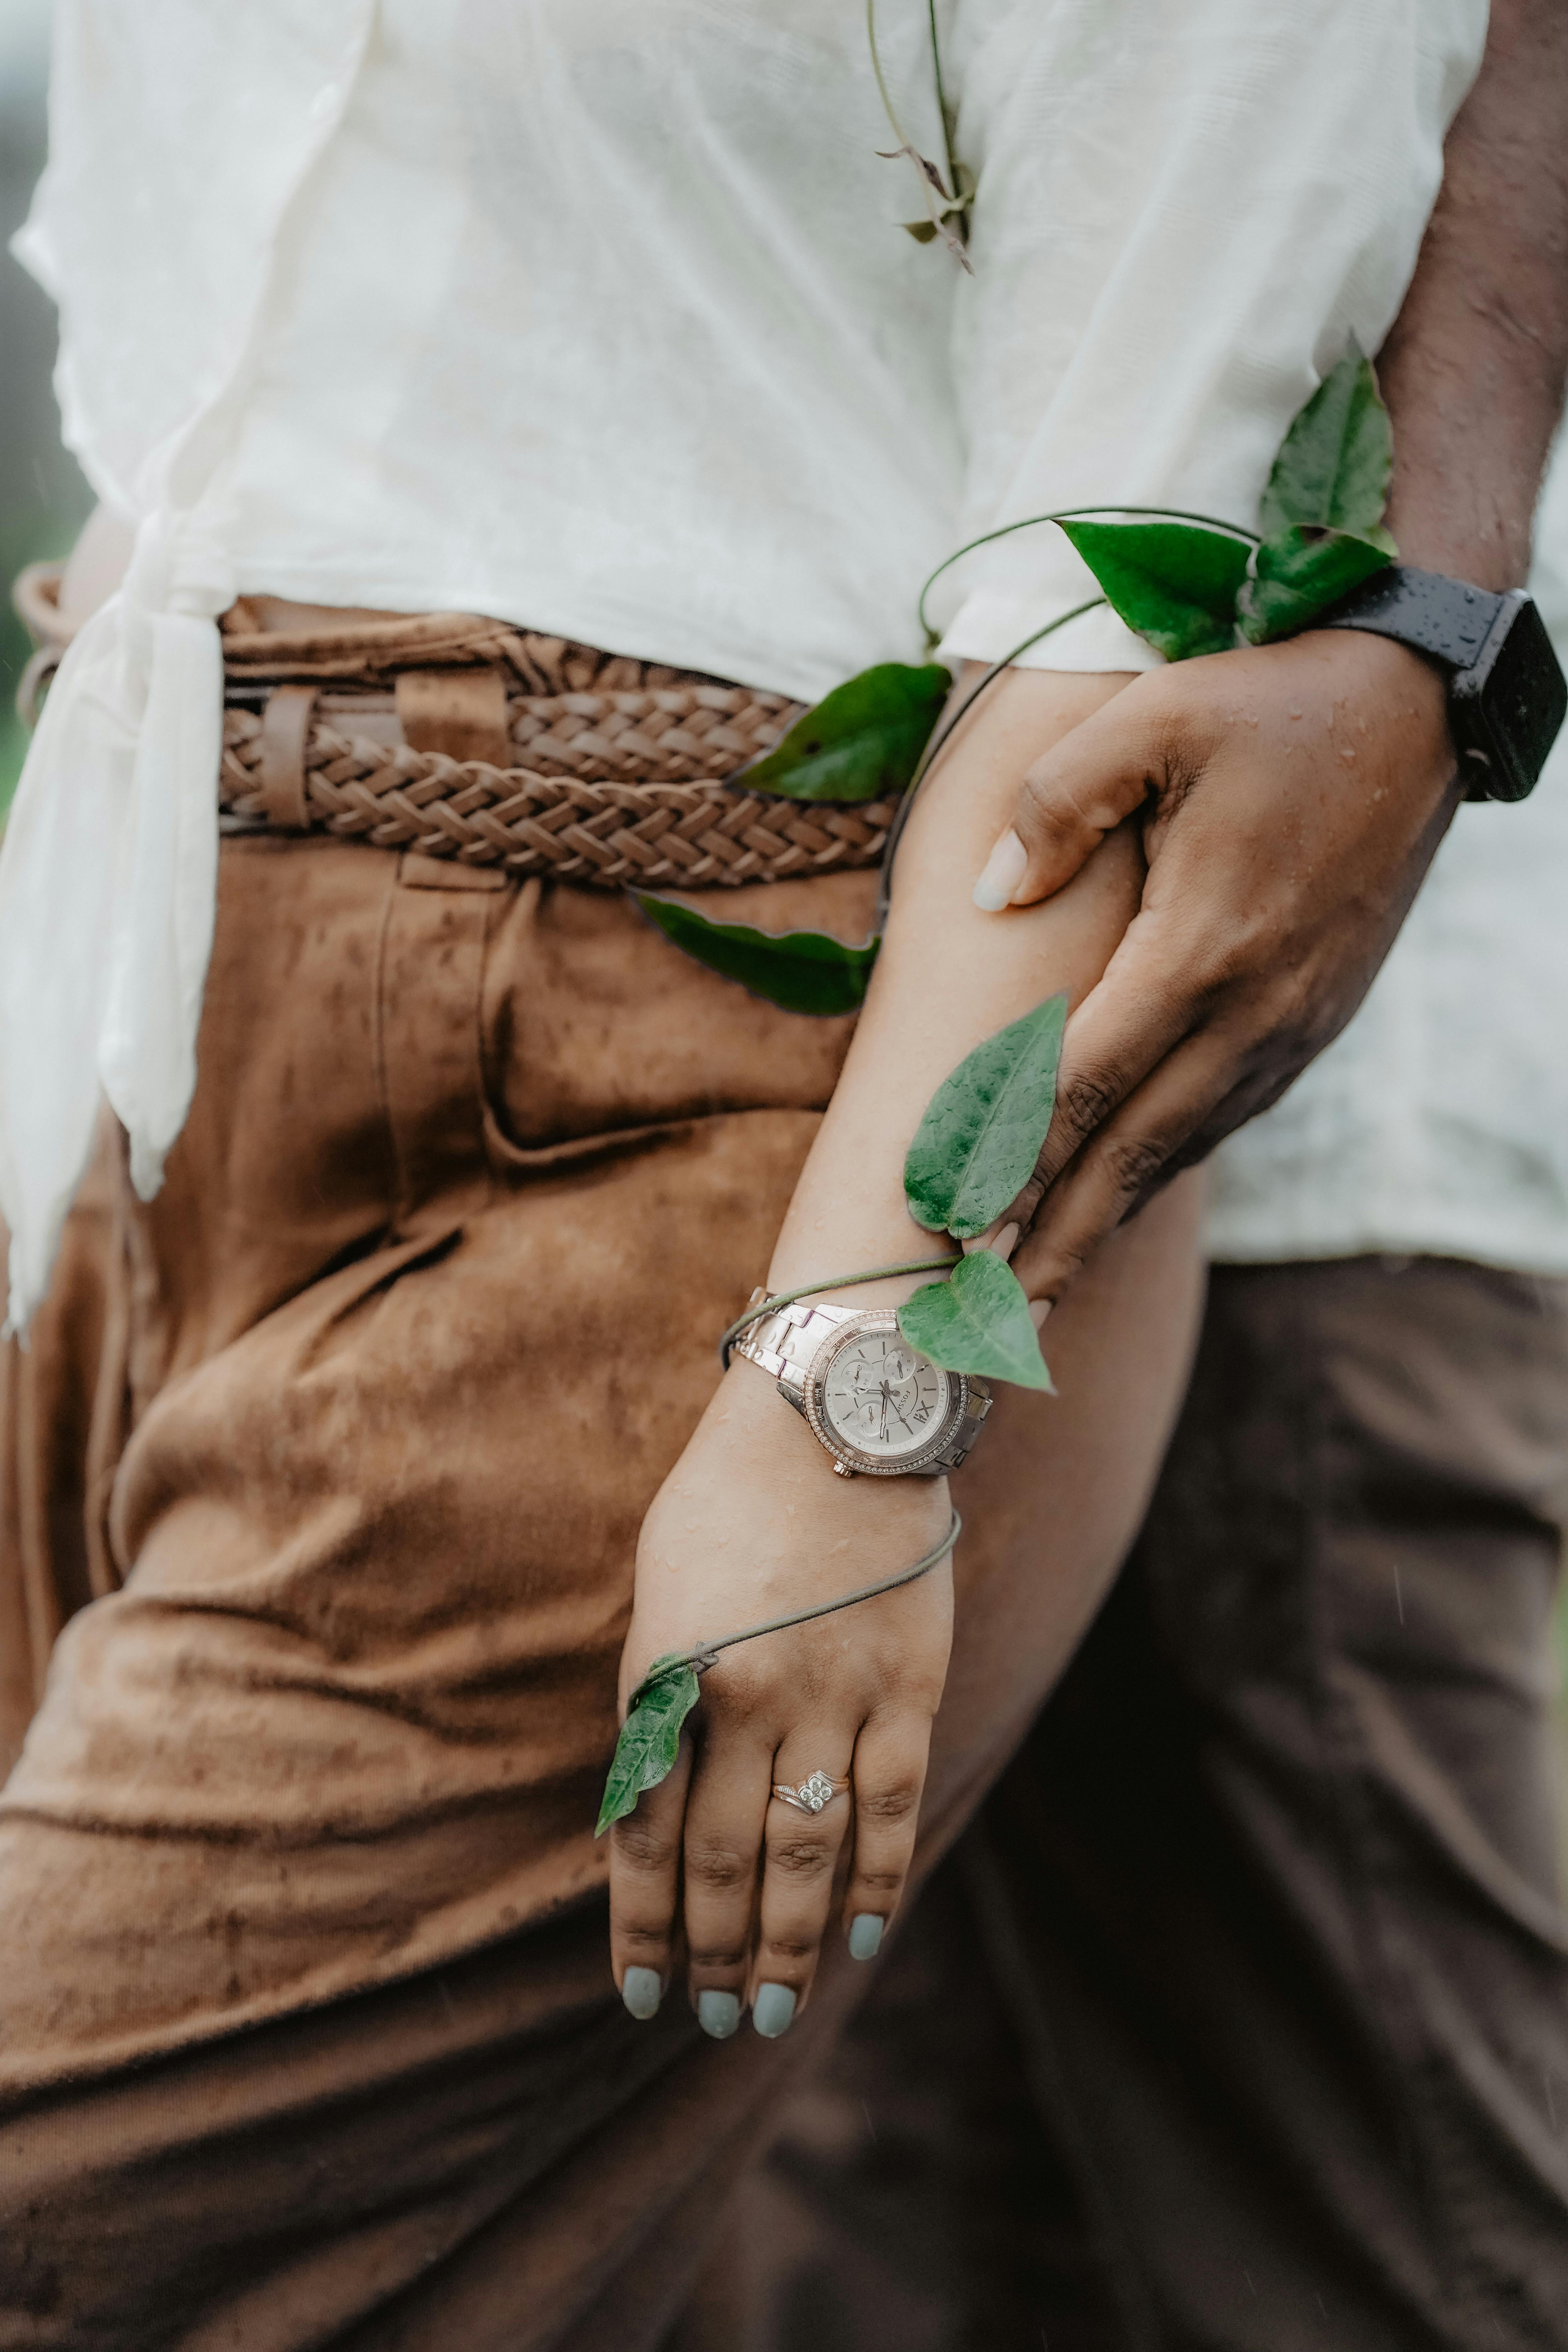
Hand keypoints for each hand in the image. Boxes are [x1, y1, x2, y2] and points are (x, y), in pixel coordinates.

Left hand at [608, 1363, 952, 2039]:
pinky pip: (889, 1803)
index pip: (643, 1832)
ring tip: (773, 2011)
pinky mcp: (907, 1682)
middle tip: (716, 2020)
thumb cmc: (727, 1500)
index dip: (640, 1924)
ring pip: (806, 1850)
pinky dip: (875, 1879)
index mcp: (670, 1671)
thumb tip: (643, 1812)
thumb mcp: (661, 1595)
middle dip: (714, 1953)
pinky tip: (858, 1936)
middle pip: (724, 1859)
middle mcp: (746, 1696)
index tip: (637, 1991)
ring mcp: (833, 1692)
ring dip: (787, 1942)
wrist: (830, 1415)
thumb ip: (657, 1701)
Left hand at [969, 632, 1457, 1299]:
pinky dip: (1160, 1169)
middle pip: (1132, 1151)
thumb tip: (992, 897)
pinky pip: (1221, 1118)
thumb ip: (1059, 803)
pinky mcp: (1312, 1025)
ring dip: (1104, 1219)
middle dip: (1053, 1237)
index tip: (950, 1222)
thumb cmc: (1272, 703)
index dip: (1013, 1157)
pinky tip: (1113, 1199)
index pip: (1084, 1079)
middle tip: (981, 1316)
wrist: (1415, 708)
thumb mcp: (1155, 715)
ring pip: (1181, 1148)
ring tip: (1032, 1285)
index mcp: (1203, 946)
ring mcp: (1291, 1028)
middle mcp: (1253, 1010)